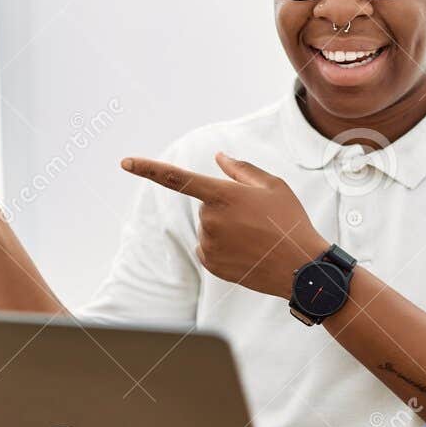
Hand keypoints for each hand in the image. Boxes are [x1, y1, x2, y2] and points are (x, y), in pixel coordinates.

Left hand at [122, 152, 327, 296]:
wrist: (300, 268)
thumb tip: (218, 158)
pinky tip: (247, 252)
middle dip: (225, 207)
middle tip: (257, 218)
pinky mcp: (210, 264)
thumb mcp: (272, 186)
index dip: (148, 168)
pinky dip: (224, 247)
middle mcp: (209, 219)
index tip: (124, 162)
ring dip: (226, 229)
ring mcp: (208, 244)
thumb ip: (241, 169)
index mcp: (222, 194)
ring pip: (208, 227)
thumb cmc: (289, 222)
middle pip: (206, 205)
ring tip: (256, 237)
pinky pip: (209, 248)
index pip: (176, 178)